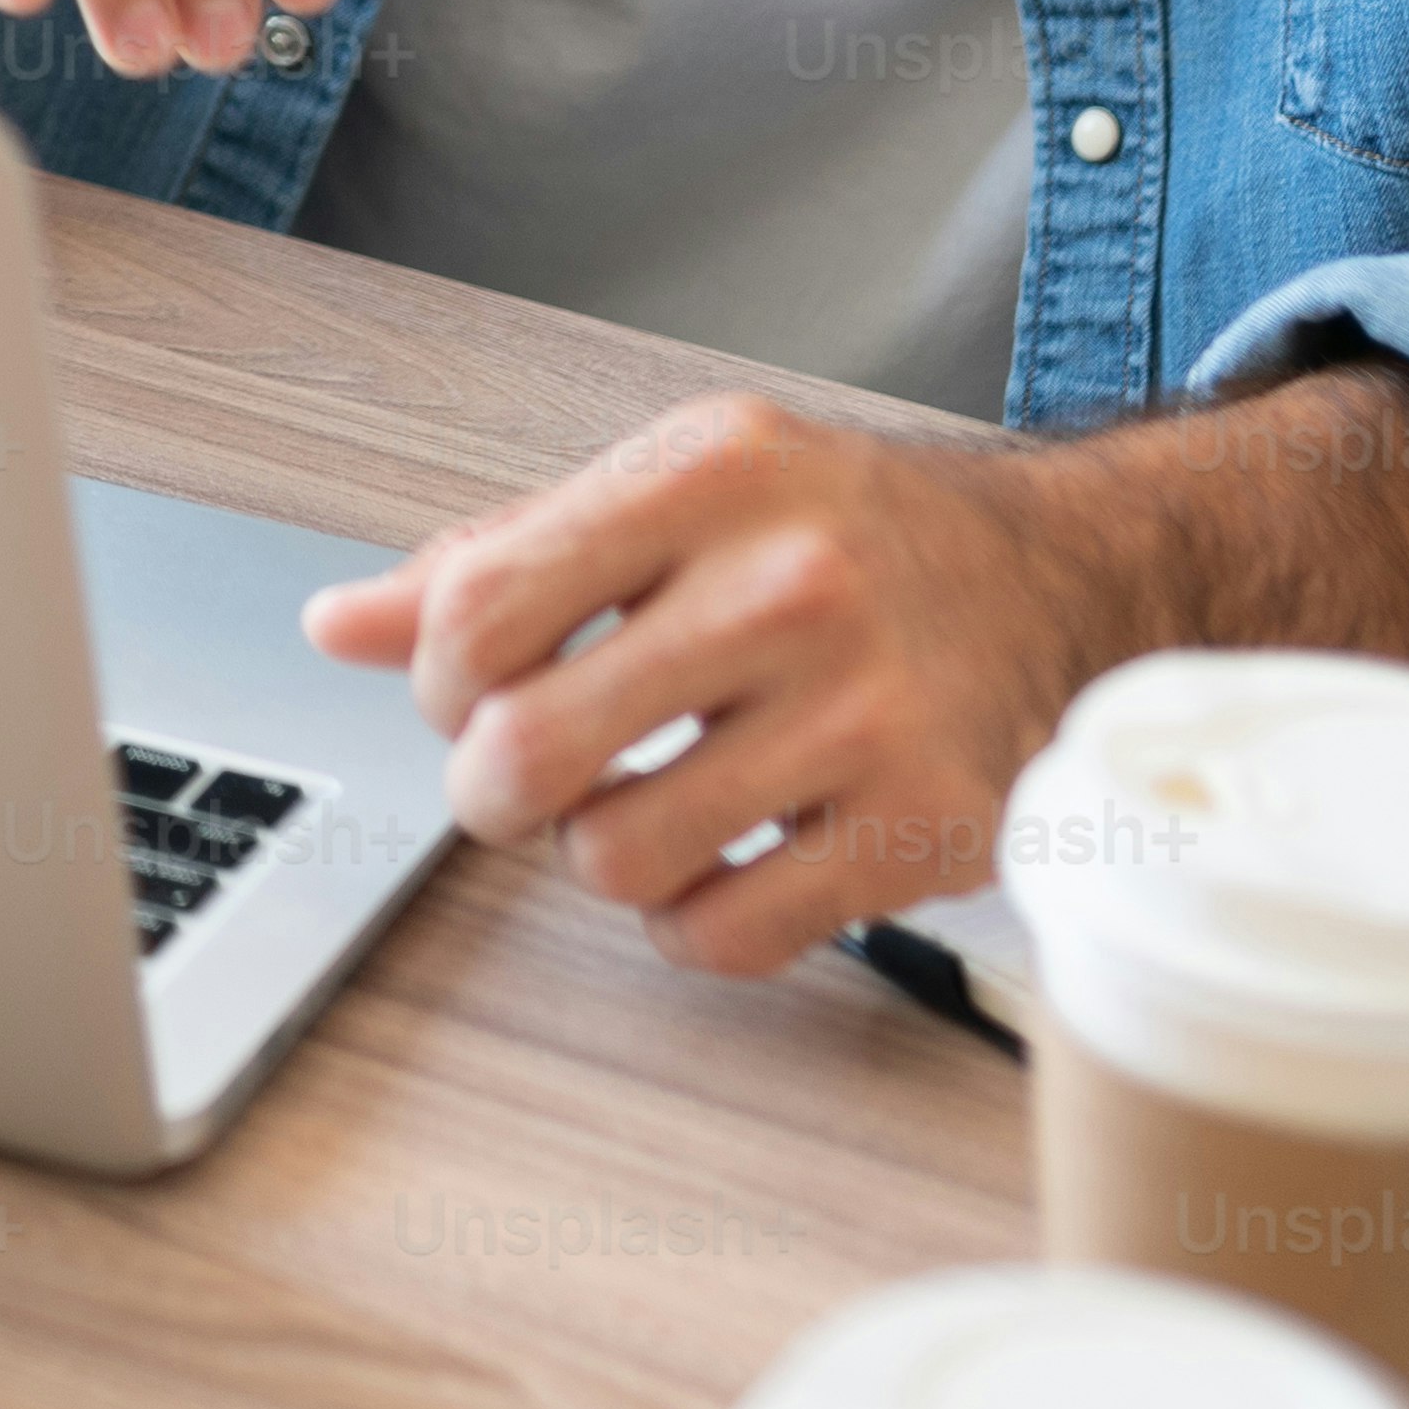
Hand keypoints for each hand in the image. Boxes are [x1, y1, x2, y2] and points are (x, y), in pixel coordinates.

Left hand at [301, 393, 1118, 981]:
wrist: (1072, 579)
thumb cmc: (847, 536)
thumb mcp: (679, 493)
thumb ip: (504, 553)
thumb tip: (336, 622)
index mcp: (711, 472)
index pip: (479, 604)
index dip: (436, 680)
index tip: (468, 693)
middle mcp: (792, 581)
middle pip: (526, 749)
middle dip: (491, 791)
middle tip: (522, 781)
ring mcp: (868, 710)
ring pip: (614, 858)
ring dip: (596, 857)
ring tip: (642, 808)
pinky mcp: (926, 827)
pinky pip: (726, 935)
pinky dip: (690, 922)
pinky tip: (720, 865)